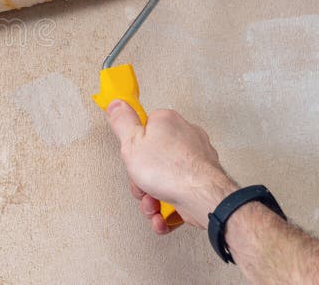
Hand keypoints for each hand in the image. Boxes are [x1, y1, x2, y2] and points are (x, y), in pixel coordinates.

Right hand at [107, 100, 237, 234]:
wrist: (202, 197)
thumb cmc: (170, 170)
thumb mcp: (131, 143)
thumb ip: (122, 121)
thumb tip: (117, 104)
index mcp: (168, 122)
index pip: (144, 130)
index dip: (133, 150)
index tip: (132, 159)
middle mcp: (186, 136)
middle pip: (153, 158)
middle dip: (143, 180)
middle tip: (141, 186)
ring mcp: (197, 159)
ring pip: (166, 178)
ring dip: (153, 198)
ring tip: (152, 206)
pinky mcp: (203, 181)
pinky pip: (180, 193)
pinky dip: (169, 208)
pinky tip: (162, 216)